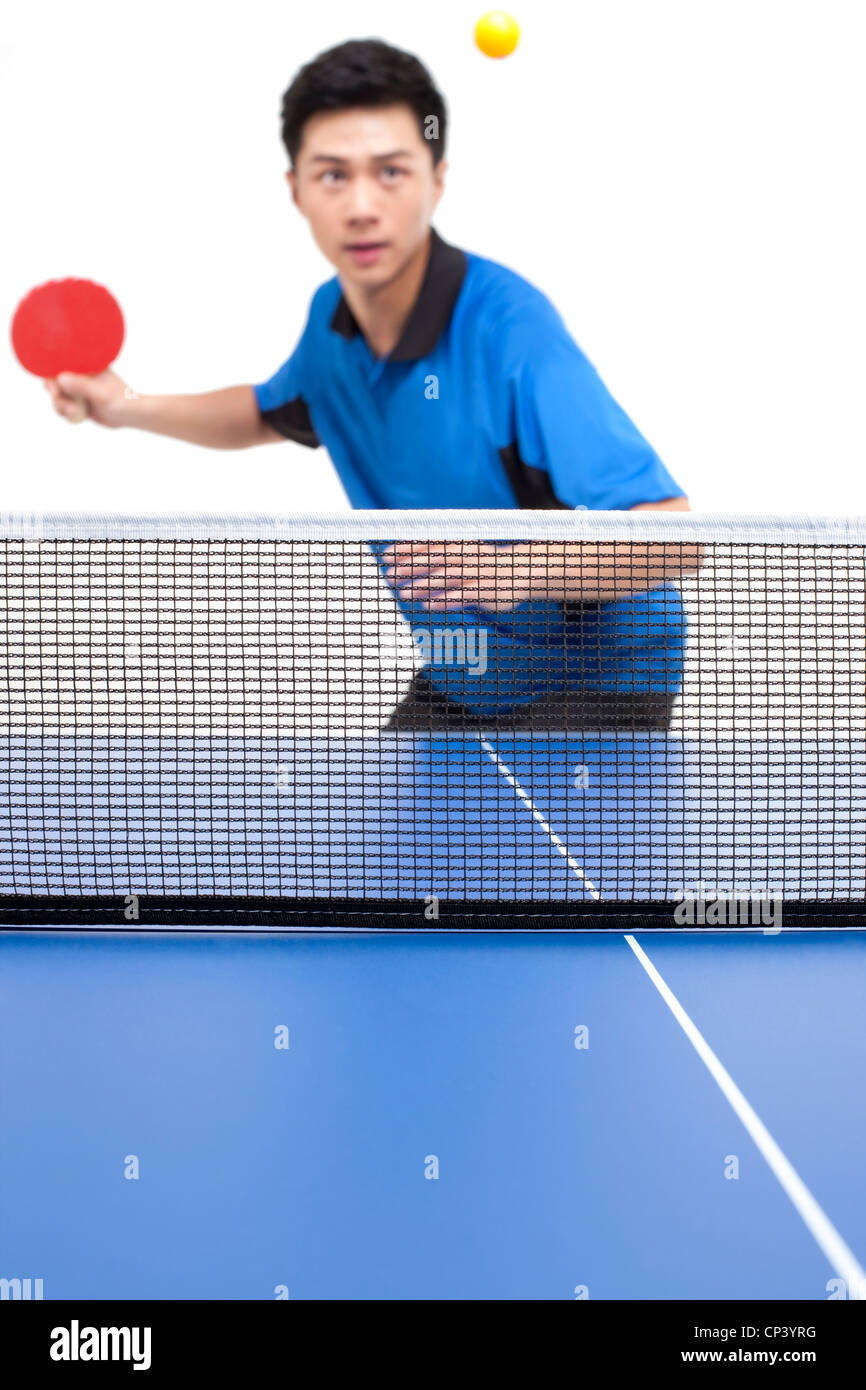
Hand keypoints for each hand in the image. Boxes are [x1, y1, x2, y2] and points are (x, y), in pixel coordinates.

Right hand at [42, 369, 134, 427]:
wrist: (131, 415)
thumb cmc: (121, 400)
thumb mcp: (101, 393)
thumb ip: (82, 385)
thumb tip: (60, 378)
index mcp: (85, 366)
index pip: (61, 364)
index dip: (51, 375)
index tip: (54, 389)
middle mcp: (79, 375)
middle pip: (55, 381)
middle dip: (55, 394)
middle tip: (61, 403)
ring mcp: (78, 389)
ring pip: (58, 396)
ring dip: (59, 405)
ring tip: (72, 412)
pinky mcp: (79, 402)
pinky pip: (64, 406)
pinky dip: (64, 412)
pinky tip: (73, 415)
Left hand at [381, 541, 542, 611]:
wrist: (523, 571)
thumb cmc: (487, 564)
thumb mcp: (464, 553)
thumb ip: (441, 557)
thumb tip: (410, 561)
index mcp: (459, 544)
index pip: (428, 544)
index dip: (406, 548)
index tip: (386, 554)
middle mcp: (466, 557)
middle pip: (433, 560)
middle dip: (409, 567)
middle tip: (389, 575)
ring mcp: (476, 574)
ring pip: (445, 579)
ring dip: (423, 586)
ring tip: (403, 594)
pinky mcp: (485, 591)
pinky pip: (462, 597)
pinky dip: (444, 600)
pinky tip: (427, 606)